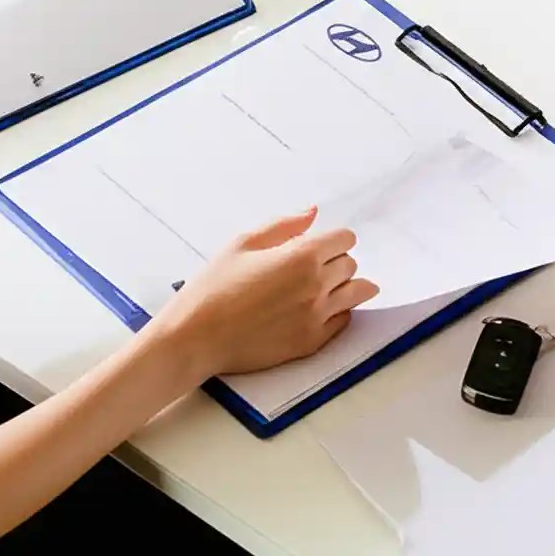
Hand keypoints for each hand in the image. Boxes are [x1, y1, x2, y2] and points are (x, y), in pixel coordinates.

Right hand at [151, 207, 378, 378]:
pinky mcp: (312, 342)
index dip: (333, 239)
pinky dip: (336, 312)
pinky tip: (314, 309)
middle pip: (350, 265)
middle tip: (308, 267)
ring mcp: (318, 317)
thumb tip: (313, 213)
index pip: (345, 239)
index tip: (319, 245)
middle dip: (334, 261)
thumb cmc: (213, 288)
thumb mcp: (242, 243)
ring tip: (320, 287)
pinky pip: (344, 320)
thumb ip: (284, 225)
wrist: (196, 338)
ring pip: (357, 293)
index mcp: (302, 256)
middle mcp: (317, 286)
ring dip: (344, 286)